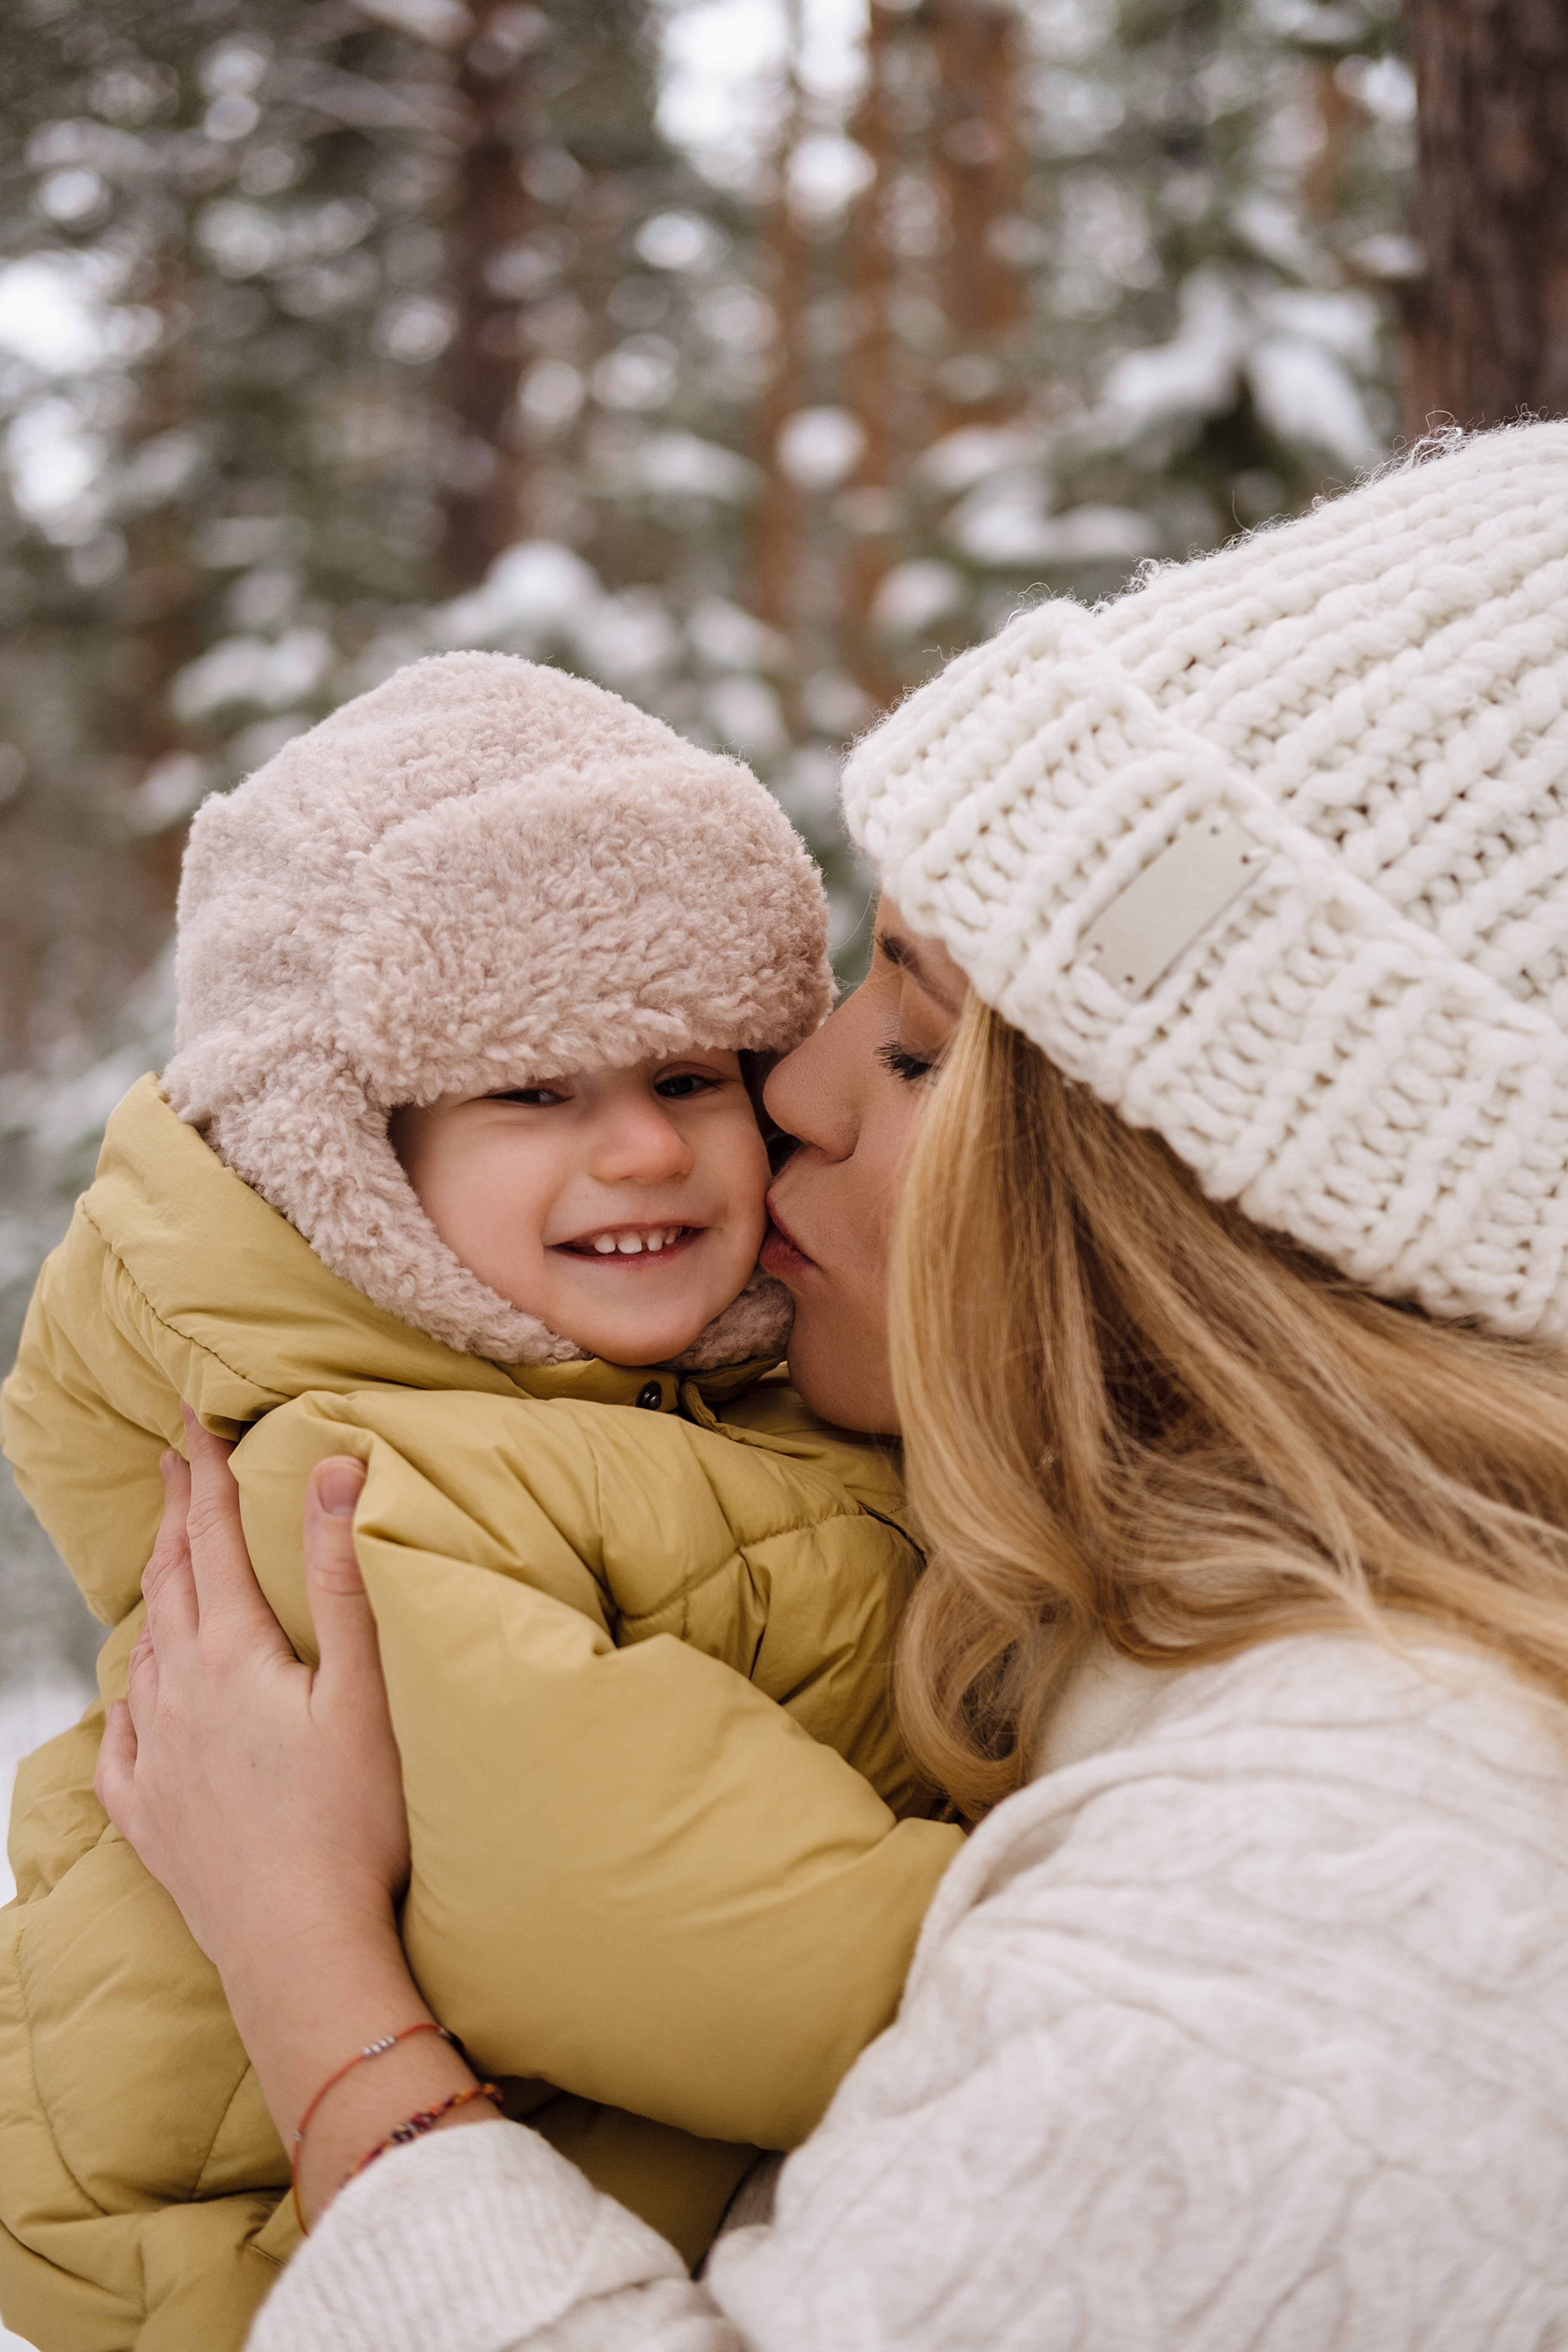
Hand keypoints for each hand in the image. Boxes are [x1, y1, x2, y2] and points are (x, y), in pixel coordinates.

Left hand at [96, 1412, 496, 2218]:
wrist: (298, 1949)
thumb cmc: (350, 1822)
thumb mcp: (364, 1689)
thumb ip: (345, 1577)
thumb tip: (334, 1471)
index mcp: (233, 1657)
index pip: (212, 1540)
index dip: (206, 1475)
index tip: (194, 1423)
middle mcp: (179, 1697)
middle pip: (172, 1582)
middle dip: (175, 1516)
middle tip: (173, 1464)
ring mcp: (155, 1759)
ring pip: (143, 1653)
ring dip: (155, 1595)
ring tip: (165, 1564)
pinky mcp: (148, 1817)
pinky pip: (117, 1739)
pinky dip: (126, 1697)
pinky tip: (133, 1694)